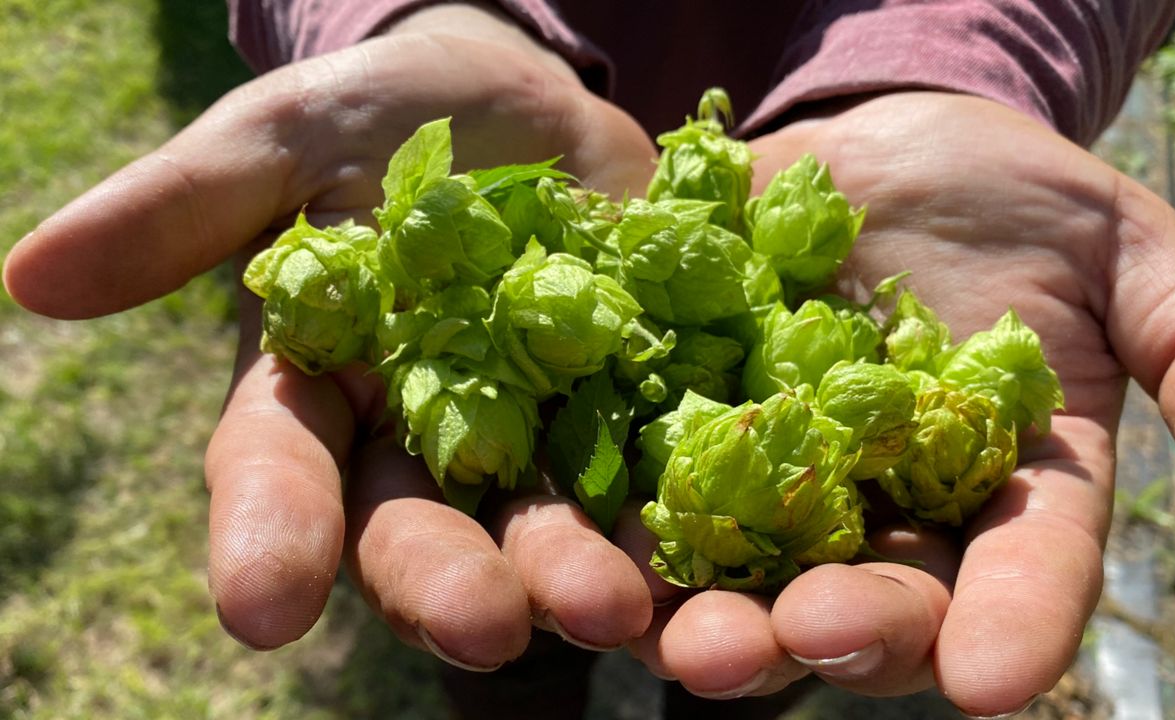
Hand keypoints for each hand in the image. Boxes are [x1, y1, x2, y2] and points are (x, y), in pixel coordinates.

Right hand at [3, 4, 658, 669]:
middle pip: (423, 526)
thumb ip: (191, 204)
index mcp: (323, 387)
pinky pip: (666, 479)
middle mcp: (424, 441)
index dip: (268, 535)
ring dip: (578, 577)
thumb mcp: (296, 133)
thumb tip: (30, 277)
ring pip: (549, 528)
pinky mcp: (639, 416)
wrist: (537, 106)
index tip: (259, 607)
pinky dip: (688, 521)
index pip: (280, 471)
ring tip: (615, 612)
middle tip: (482, 630)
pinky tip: (719, 563)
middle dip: (446, 581)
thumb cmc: (396, 115)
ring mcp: (538, 438)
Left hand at [624, 91, 1174, 714]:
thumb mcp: (1128, 254)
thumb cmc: (1024, 205)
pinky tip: (575, 544)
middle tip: (798, 646)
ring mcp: (769, 467)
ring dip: (702, 610)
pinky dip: (604, 511)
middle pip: (861, 594)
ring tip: (674, 636)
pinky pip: (634, 471)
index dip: (1013, 630)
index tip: (997, 685)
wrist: (889, 147)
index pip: (1017, 576)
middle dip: (834, 630)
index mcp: (994, 492)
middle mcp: (878, 507)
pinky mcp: (675, 408)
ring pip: (738, 565)